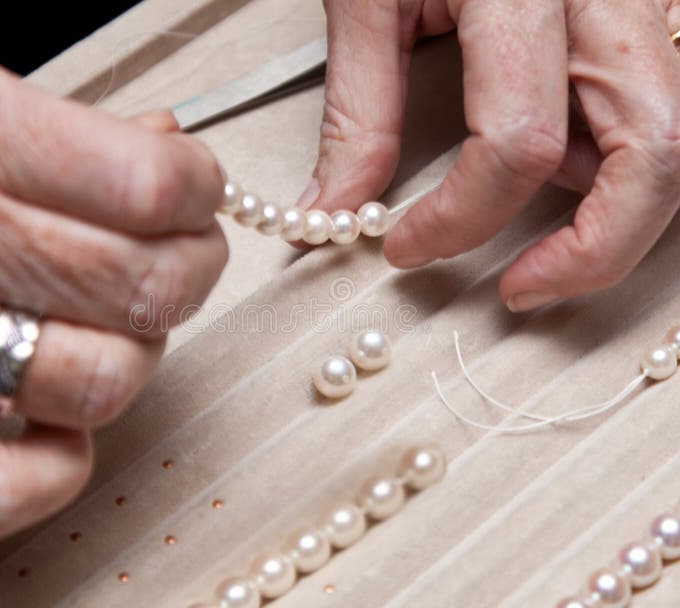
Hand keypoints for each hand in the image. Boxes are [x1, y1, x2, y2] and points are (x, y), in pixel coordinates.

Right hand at [0, 32, 226, 540]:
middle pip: (147, 289)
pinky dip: (53, 469)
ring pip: (101, 383)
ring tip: (109, 326)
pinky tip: (54, 420)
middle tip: (174, 254)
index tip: (196, 190)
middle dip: (190, 270)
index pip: (152, 186)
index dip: (201, 190)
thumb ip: (64, 123)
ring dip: (134, 355)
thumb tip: (162, 142)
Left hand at [301, 0, 679, 310]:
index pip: (515, 144)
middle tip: (522, 289)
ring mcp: (640, 0)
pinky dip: (615, 164)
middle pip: (656, 151)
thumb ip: (360, 116)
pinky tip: (561, 171)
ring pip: (672, 135)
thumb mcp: (368, 0)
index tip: (407, 247)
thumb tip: (335, 212)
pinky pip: (657, 109)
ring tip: (541, 245)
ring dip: (614, 212)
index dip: (457, 220)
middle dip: (593, 249)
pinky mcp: (643, 13)